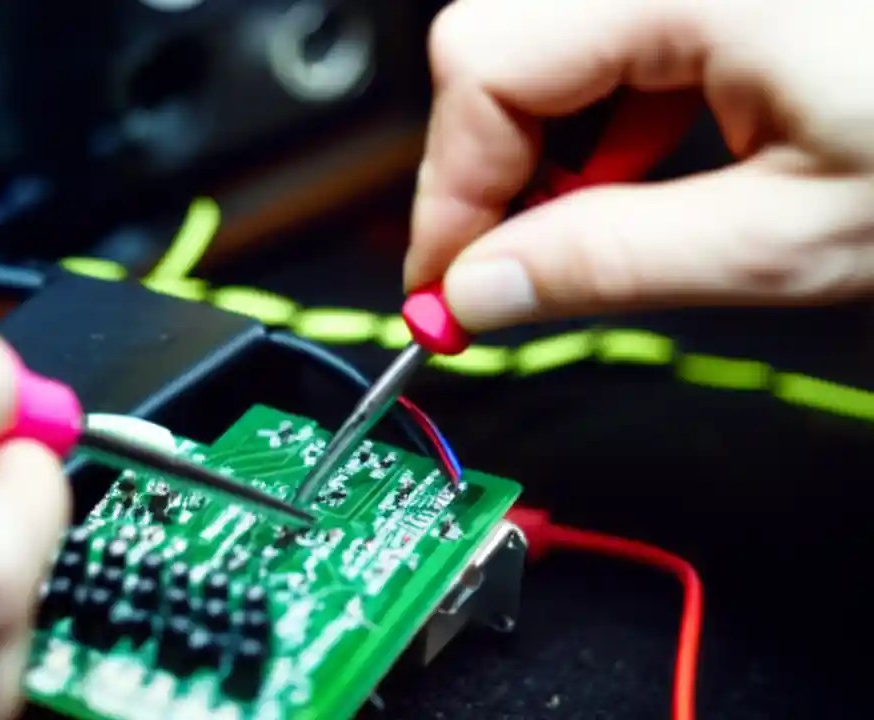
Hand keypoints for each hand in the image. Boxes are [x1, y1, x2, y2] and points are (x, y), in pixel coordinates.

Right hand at [407, 0, 873, 331]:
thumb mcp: (788, 235)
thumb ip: (607, 264)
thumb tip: (478, 294)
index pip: (481, 71)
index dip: (448, 193)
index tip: (444, 290)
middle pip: (492, 43)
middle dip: (484, 167)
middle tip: (503, 269)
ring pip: (540, 37)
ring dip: (541, 143)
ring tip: (583, 226)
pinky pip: (607, 29)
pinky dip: (600, 111)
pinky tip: (637, 168)